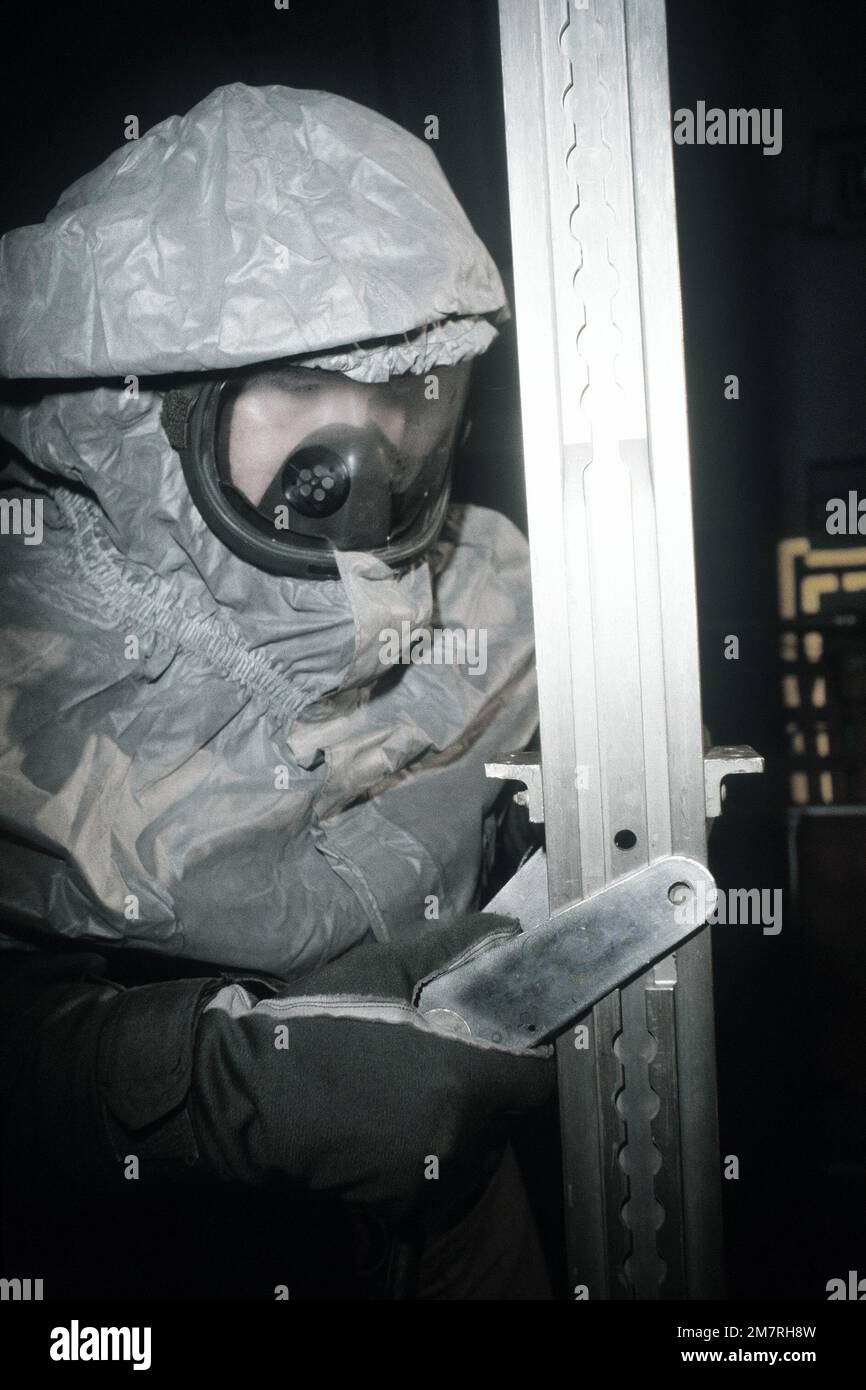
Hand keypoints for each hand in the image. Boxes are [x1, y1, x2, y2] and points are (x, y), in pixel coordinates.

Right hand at [188, 915, 553, 1220]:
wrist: (244, 1097)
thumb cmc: (312, 1026)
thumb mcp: (382, 970)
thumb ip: (453, 949)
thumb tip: (505, 930)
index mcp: (461, 1078)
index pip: (537, 1078)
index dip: (526, 1053)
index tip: (502, 1038)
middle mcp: (457, 1138)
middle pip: (506, 1110)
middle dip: (487, 1082)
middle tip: (443, 1054)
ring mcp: (431, 1180)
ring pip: (477, 1145)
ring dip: (461, 1119)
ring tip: (411, 1089)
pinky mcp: (404, 1206)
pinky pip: (443, 1175)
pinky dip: (431, 1153)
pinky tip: (391, 1123)